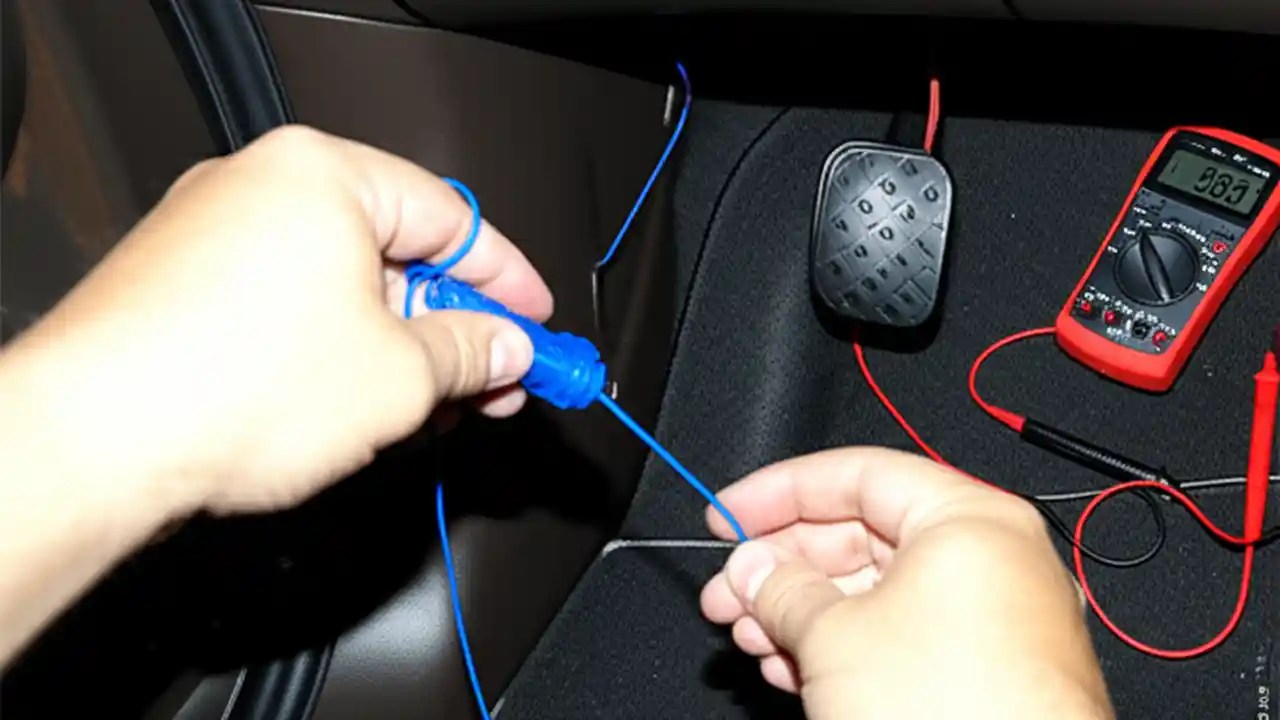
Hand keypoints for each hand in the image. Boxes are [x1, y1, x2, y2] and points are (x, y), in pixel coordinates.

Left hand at [0, 125, 551, 516]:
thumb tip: (501, 346)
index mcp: (323, 174)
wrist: (93, 442)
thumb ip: (470, 351)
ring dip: (400, 352)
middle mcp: (262, 189)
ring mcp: (215, 239)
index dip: (508, 279)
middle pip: (396, 255)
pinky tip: (366, 409)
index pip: (451, 218)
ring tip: (434, 411)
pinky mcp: (183, 293)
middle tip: (495, 377)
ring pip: (343, 291)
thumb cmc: (228, 385)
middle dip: (455, 328)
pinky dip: (339, 357)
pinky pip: (291, 312)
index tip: (535, 322)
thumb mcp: (400, 375)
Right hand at [699, 447, 1113, 719]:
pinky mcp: (986, 674)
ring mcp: (994, 621)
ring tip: (749, 634)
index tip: (728, 515)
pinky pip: (902, 636)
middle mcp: (993, 560)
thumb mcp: (833, 635)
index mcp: (970, 520)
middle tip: (729, 587)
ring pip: (877, 592)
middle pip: (863, 535)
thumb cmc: (954, 713)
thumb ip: (781, 588)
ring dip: (801, 611)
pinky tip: (789, 666)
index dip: (778, 492)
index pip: (857, 475)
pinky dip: (842, 645)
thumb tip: (753, 571)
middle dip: (783, 564)